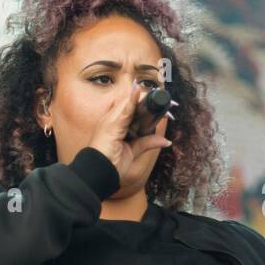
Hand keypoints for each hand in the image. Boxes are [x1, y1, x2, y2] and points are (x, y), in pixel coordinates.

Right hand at [86, 74, 173, 189]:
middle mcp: (110, 119)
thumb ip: (146, 143)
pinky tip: (138, 91)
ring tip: (158, 93)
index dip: (142, 102)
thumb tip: (165, 141)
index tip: (159, 100)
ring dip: (142, 97)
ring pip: (127, 103)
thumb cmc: (111, 164)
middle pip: (129, 103)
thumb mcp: (133, 151)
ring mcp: (109, 121)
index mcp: (113, 124)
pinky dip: (132, 100)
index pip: (129, 108)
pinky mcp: (111, 125)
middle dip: (146, 99)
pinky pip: (124, 110)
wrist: (98, 174)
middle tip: (164, 98)